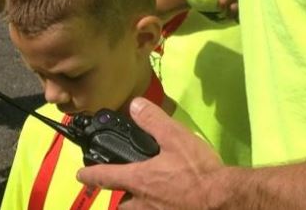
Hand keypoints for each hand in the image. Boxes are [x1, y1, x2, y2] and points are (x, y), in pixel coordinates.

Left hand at [76, 97, 226, 208]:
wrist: (225, 202)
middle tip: (128, 189)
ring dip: (139, 206)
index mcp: (139, 180)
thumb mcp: (175, 138)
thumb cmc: (198, 171)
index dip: (89, 175)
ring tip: (150, 199)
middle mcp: (143, 204)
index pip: (105, 177)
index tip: (79, 176)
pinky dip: (160, 209)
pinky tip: (171, 204)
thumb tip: (134, 105)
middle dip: (121, 198)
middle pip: (121, 205)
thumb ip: (153, 121)